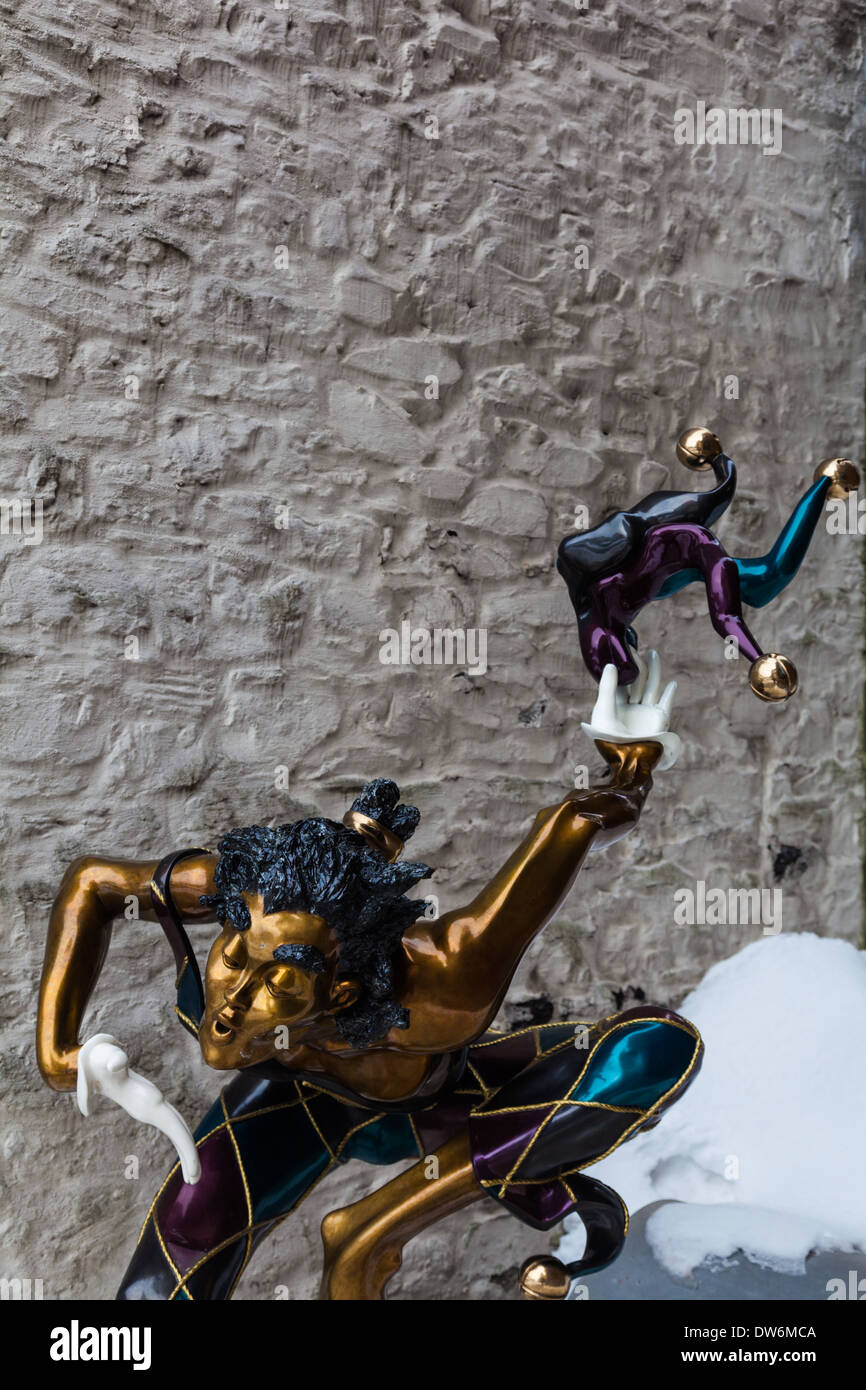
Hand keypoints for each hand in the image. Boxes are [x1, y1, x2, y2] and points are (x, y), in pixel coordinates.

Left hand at [76, 1033, 200, 1184]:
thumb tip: (115, 1066)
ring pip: (177, 1128)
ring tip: (192, 1179)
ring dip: (186, 1151)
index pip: (174, 1125)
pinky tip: (178, 1160)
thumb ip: (111, 1060)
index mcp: (147, 1098)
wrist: (101, 1055)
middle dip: (189, 1153)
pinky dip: (177, 1143)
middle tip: (194, 1180)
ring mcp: (152, 1104)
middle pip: (180, 1128)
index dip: (185, 1145)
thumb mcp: (104, 1060)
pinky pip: (166, 1127)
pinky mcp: (145, 1107)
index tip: (191, 1168)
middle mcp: (154, 1102)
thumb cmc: (101, 1059)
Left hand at [582, 649, 680, 769]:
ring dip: (653, 670)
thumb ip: (608, 686)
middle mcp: (631, 706)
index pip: (620, 680)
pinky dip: (669, 693)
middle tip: (634, 646)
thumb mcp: (604, 708)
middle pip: (636, 680)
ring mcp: (645, 712)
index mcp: (615, 703)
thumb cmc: (608, 736)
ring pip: (651, 686)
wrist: (625, 758)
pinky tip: (672, 683)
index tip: (621, 649)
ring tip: (652, 653)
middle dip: (637, 663)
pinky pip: (665, 703)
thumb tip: (612, 663)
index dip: (622, 666)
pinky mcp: (658, 719)